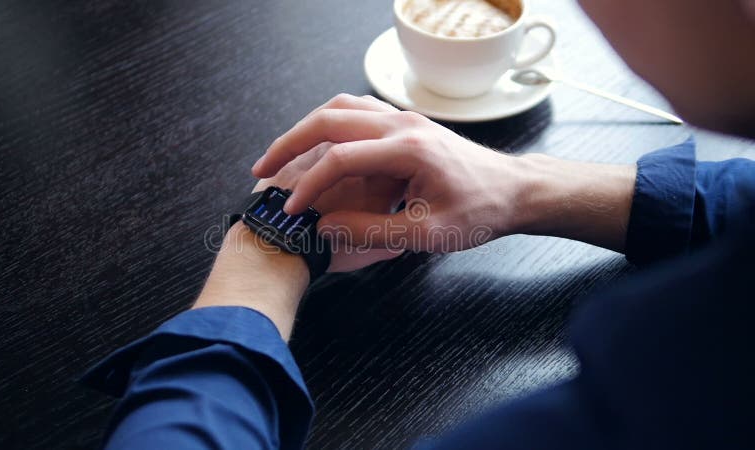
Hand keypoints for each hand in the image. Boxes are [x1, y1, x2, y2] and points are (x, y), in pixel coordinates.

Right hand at [252, 94, 636, 252]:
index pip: (340, 159)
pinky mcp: (405, 124)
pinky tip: (317, 148)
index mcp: (409, 150)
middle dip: (289, 143)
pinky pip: (357, 113)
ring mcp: (404, 119)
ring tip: (280, 155)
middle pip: (330, 119)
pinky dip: (328, 127)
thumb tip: (324, 227)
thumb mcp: (427, 234)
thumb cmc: (480, 212)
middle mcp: (403, 124)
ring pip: (340, 108)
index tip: (291, 211)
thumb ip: (372, 231)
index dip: (308, 186)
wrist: (514, 190)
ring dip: (306, 129)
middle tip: (261, 168)